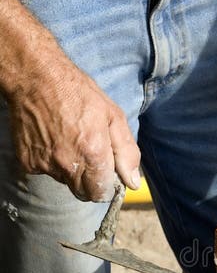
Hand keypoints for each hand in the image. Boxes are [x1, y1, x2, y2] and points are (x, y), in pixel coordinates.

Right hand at [8, 51, 140, 201]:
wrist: (37, 77)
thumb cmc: (79, 93)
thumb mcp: (113, 116)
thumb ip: (126, 152)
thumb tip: (133, 182)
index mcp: (93, 154)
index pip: (101, 194)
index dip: (105, 185)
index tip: (105, 171)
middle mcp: (68, 164)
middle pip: (82, 193)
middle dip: (89, 181)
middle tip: (88, 155)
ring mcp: (45, 164)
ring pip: (64, 181)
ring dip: (70, 169)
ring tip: (68, 141)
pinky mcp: (27, 161)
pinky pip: (44, 171)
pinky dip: (50, 161)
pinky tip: (52, 139)